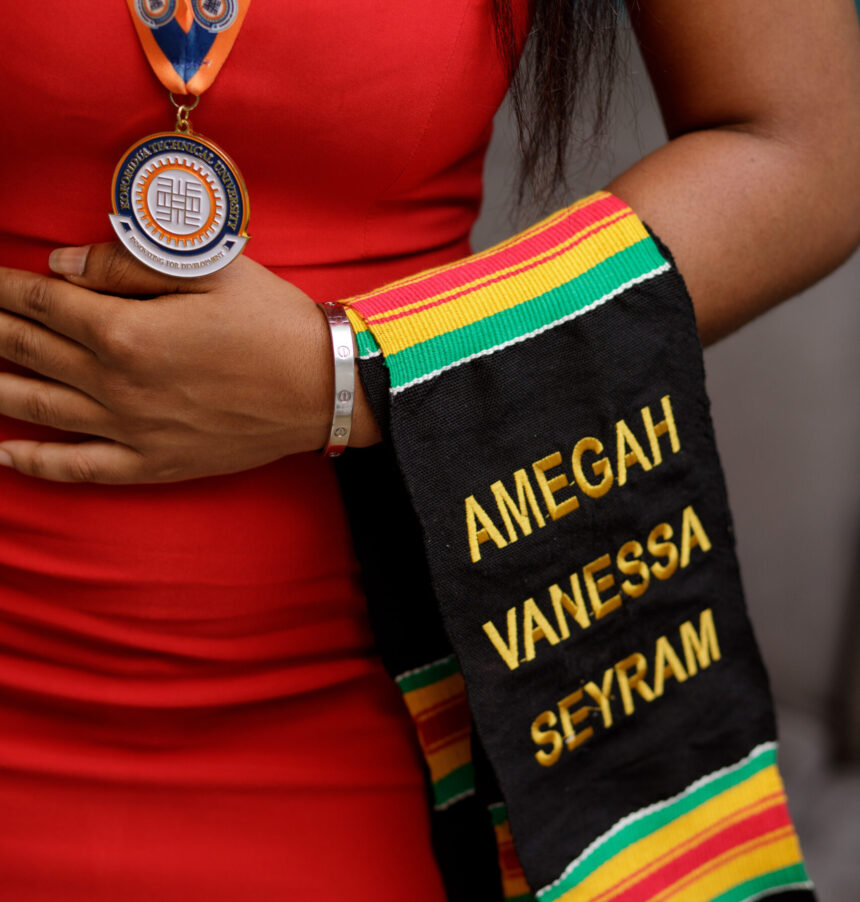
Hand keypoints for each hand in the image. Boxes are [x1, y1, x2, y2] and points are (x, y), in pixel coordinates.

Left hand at [0, 243, 376, 483]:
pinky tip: (3, 453)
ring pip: (39, 407)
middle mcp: (117, 384)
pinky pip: (79, 467)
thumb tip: (61, 264)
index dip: (1, 287)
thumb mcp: (209, 271)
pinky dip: (35, 462)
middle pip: (28, 350)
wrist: (324, 388)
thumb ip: (127, 264)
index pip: (42, 302)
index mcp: (128, 329)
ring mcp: (132, 430)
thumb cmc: (272, 322)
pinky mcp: (153, 463)